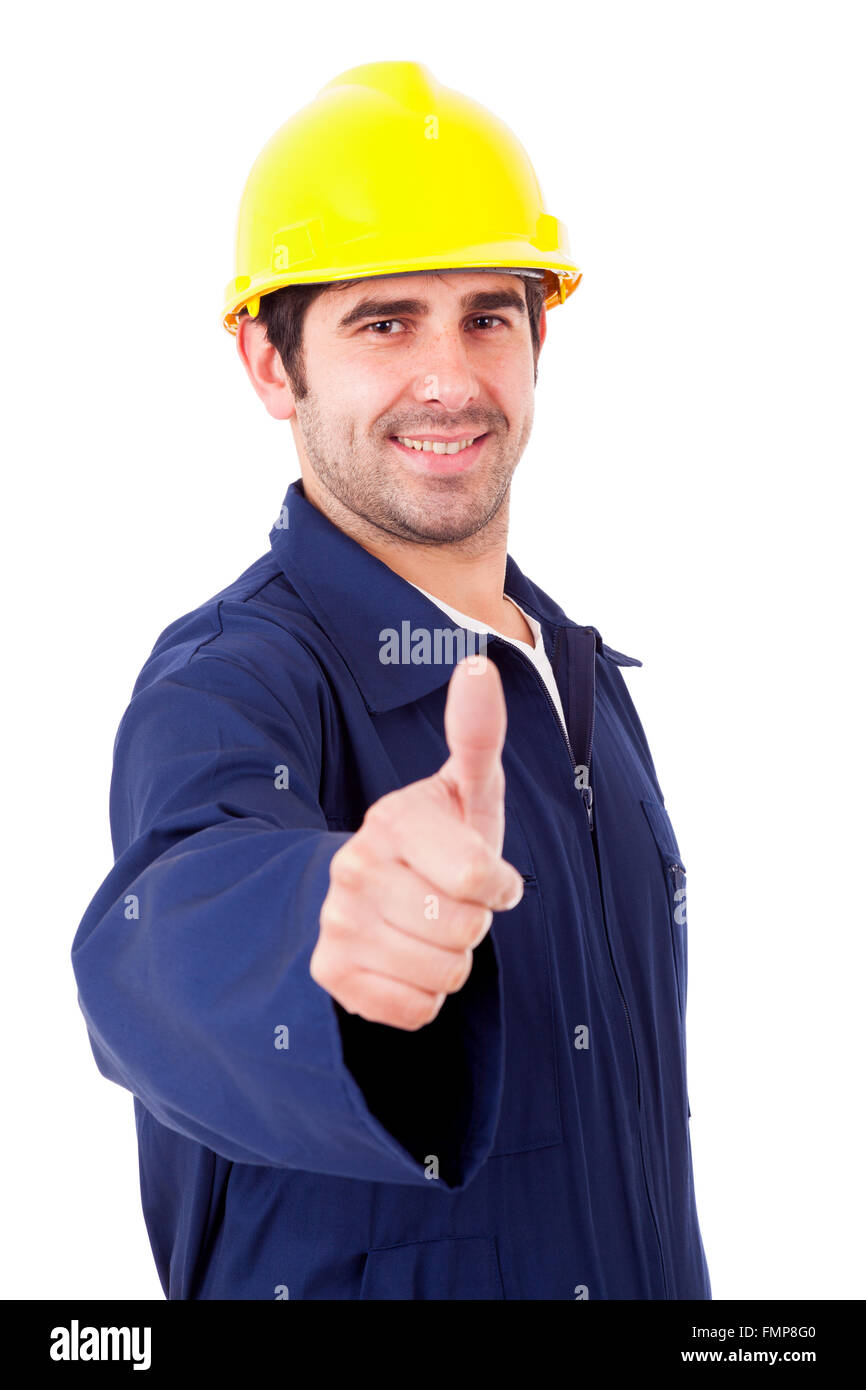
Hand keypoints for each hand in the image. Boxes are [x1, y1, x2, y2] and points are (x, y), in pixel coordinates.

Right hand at [310, 655, 523, 1029]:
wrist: (369, 896)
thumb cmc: (437, 842)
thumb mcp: (465, 790)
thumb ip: (476, 734)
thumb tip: (479, 664)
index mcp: (391, 821)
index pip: (478, 881)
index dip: (498, 886)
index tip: (483, 874)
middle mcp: (354, 870)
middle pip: (464, 932)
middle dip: (473, 924)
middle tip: (449, 902)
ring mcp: (337, 925)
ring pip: (444, 976)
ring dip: (451, 961)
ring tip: (428, 929)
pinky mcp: (331, 976)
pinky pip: (416, 1010)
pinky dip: (423, 995)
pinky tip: (404, 961)